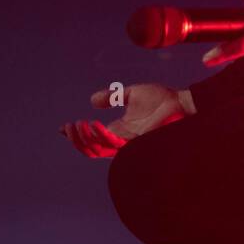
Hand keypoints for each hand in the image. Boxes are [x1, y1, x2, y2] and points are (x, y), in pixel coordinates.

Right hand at [59, 82, 187, 158]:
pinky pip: (112, 143)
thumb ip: (113, 96)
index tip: (63, 128)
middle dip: (77, 139)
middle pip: (91, 148)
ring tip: (78, 125)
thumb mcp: (131, 93)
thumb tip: (92, 101)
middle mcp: (121, 139)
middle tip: (69, 127)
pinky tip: (93, 125)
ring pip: (98, 149)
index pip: (93, 139)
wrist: (180, 102)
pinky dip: (100, 136)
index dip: (76, 136)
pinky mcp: (136, 142)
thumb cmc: (161, 99)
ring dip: (85, 139)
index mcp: (119, 130)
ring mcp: (128, 143)